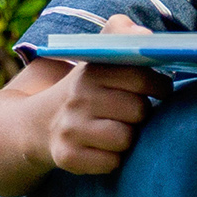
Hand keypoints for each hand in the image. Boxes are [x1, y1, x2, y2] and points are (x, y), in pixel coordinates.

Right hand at [43, 15, 169, 174]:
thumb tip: (144, 33)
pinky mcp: (67, 157)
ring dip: (128, 137)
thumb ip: (119, 36)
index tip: (160, 89)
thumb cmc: (84, 90)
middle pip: (138, 110)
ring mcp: (70, 128)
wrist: (36, 125)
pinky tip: (102, 148)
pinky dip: (113, 159)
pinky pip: (112, 163)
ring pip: (126, 138)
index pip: (140, 77)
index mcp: (90, 72)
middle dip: (142, 113)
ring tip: (117, 129)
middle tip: (132, 112)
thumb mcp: (95, 59)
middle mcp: (77, 98)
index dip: (159, 85)